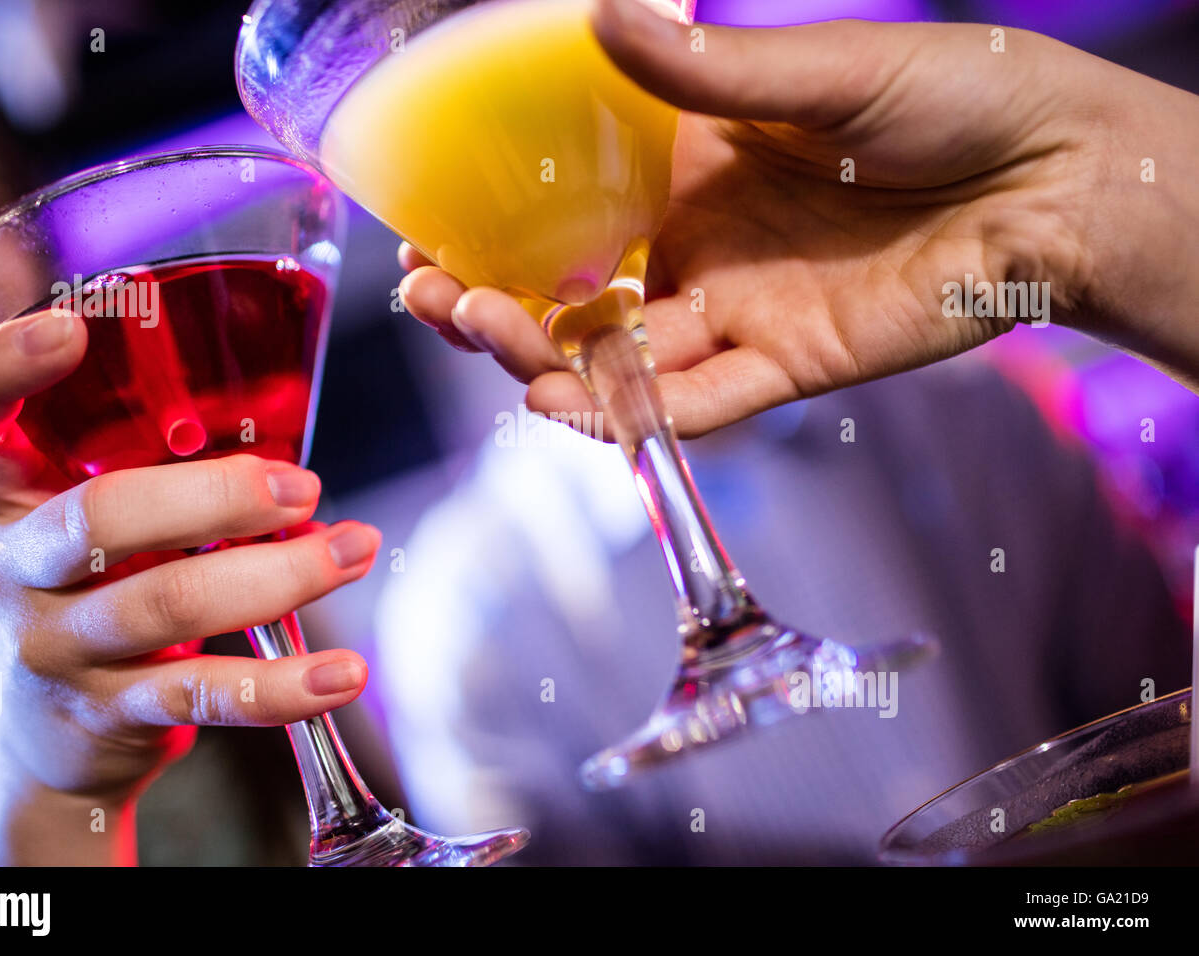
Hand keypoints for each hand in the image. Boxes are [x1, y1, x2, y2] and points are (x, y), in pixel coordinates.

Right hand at [0, 309, 379, 863]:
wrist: (57, 749)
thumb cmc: (92, 604)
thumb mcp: (85, 537)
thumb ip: (149, 483)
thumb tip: (285, 455)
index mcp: (5, 504)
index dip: (0, 373)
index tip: (71, 328)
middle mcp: (14, 573)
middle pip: (102, 517)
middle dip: (219, 495)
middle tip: (304, 487)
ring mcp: (55, 649)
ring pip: (169, 603)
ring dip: (280, 574)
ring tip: (354, 550)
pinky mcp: (109, 713)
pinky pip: (206, 693)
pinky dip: (286, 684)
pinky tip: (344, 673)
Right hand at [400, 0, 1198, 435]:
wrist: (1059, 175)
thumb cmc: (955, 94)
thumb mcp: (819, 72)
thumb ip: (706, 74)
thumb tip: (599, 20)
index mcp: (693, 170)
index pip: (569, 212)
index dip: (496, 229)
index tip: (429, 231)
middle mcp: (702, 248)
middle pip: (575, 298)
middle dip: (495, 304)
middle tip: (434, 295)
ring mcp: (740, 312)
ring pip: (620, 359)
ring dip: (541, 359)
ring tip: (480, 331)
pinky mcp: (789, 366)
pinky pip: (696, 404)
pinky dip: (630, 415)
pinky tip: (558, 402)